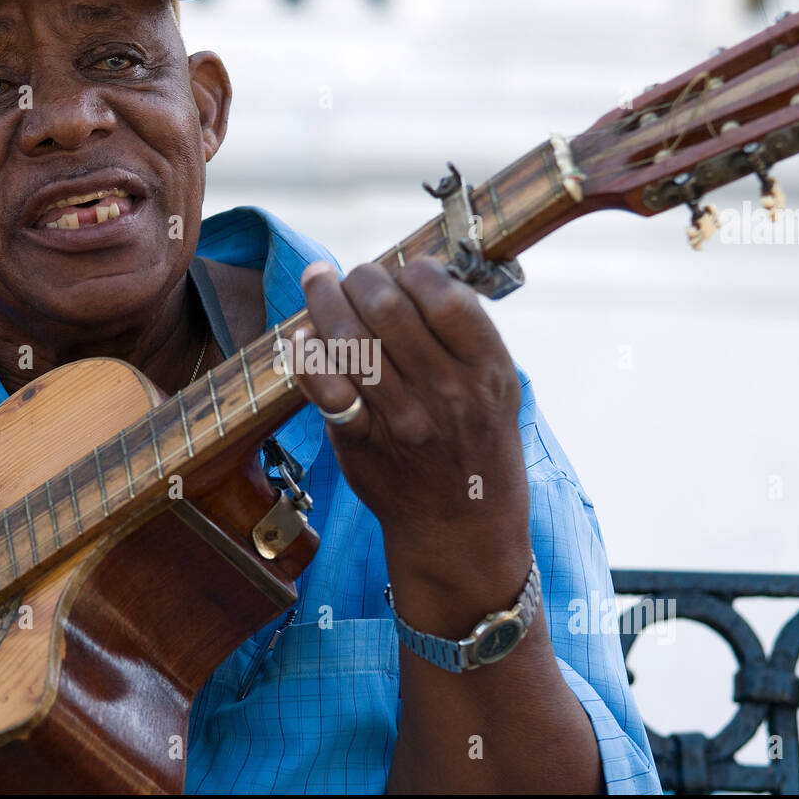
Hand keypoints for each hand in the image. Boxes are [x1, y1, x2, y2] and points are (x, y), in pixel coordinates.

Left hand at [297, 257, 531, 591]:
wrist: (463, 526)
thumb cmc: (477, 442)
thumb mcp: (497, 386)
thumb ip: (465, 333)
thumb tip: (413, 273)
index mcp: (486, 370)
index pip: (444, 297)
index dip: (414, 272)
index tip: (403, 272)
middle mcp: (447, 393)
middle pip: (388, 310)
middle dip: (361, 278)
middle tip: (352, 276)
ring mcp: (403, 421)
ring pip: (351, 342)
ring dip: (325, 301)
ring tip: (319, 283)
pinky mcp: (363, 445)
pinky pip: (326, 391)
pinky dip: (307, 358)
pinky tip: (302, 339)